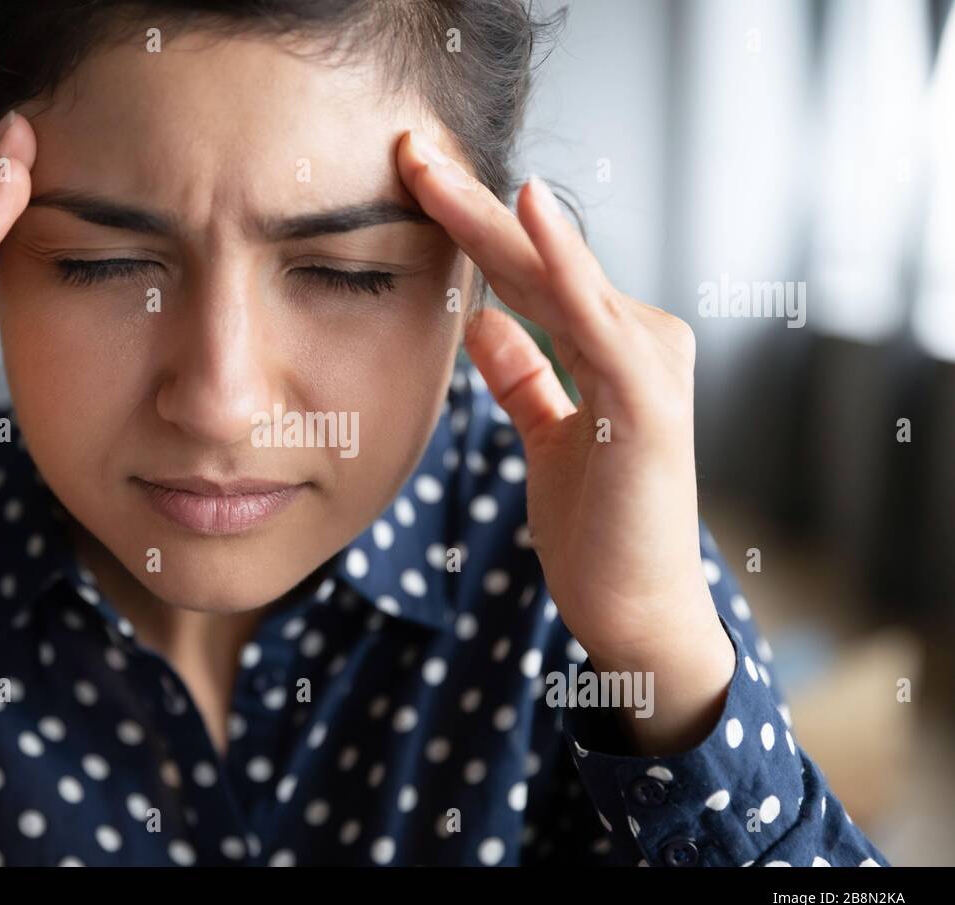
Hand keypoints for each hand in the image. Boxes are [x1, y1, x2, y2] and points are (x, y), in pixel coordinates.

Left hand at [397, 131, 734, 753]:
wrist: (635, 609)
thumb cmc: (598, 528)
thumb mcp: (548, 436)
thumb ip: (526, 377)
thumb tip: (485, 322)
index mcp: (610, 346)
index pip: (527, 274)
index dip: (469, 228)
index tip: (413, 184)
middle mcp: (635, 338)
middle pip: (534, 260)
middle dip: (465, 204)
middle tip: (406, 148)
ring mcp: (644, 361)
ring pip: (552, 274)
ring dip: (490, 215)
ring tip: (432, 164)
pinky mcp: (642, 395)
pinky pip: (590, 315)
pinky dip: (561, 259)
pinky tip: (526, 208)